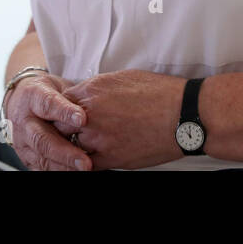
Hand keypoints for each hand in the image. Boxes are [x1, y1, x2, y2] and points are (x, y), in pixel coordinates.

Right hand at [4, 74, 91, 170]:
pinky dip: (58, 170)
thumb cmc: (46, 93)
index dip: (64, 112)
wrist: (21, 101)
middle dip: (64, 152)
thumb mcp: (58, 87)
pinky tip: (72, 171)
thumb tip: (95, 105)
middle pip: (42, 138)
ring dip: (63, 165)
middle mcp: (24, 121)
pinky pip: (40, 167)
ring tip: (83, 168)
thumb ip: (73, 98)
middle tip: (84, 160)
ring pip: (41, 156)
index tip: (82, 119)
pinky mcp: (26, 155)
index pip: (47, 104)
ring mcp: (22, 140)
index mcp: (32, 97)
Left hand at [54, 70, 186, 170]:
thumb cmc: (159, 93)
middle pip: (60, 126)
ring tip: (87, 144)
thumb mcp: (123, 78)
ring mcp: (98, 138)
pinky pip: (87, 165)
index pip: (60, 103)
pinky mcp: (110, 158)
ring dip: (76, 146)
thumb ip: (97, 88)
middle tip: (72, 132)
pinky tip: (93, 158)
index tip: (66, 115)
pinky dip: (87, 163)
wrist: (182, 114)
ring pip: (71, 147)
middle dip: (64, 129)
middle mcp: (90, 114)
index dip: (62, 110)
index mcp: (92, 91)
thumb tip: (87, 95)